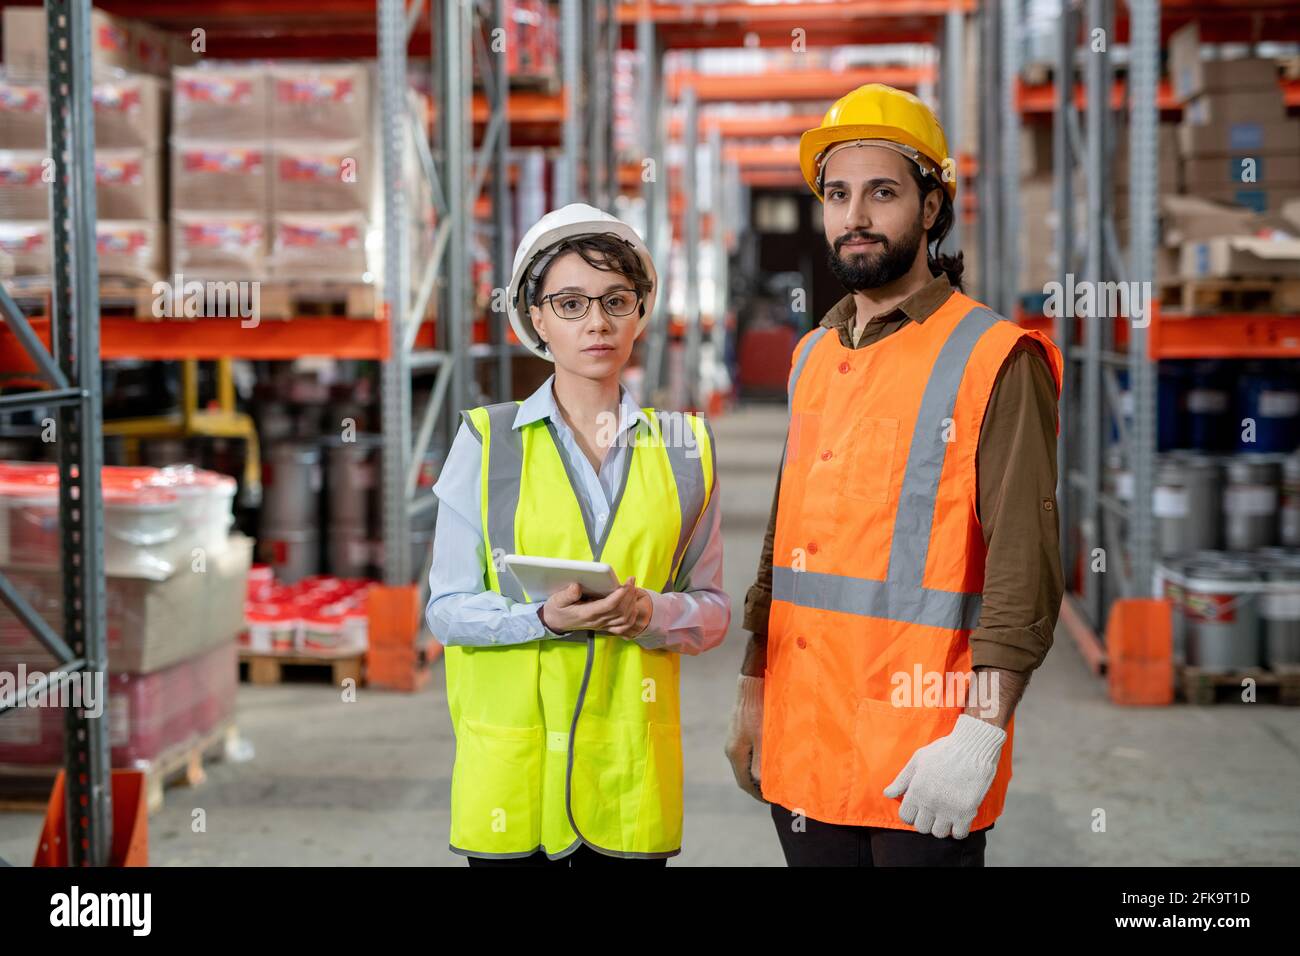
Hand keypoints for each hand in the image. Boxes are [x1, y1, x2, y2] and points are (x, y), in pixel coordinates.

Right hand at [541, 577, 646, 636]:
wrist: (554, 623)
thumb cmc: (557, 609)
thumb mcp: (557, 600)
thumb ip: (567, 594)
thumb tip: (576, 586)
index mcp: (587, 613)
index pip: (608, 606)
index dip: (620, 595)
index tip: (626, 584)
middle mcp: (597, 621)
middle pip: (620, 611)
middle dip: (629, 595)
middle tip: (631, 580)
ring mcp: (601, 625)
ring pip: (624, 619)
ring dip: (632, 604)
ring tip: (632, 589)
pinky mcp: (604, 626)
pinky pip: (622, 627)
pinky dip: (631, 618)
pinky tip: (633, 607)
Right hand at [724, 672, 765, 802]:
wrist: (752, 685)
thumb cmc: (758, 711)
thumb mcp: (762, 738)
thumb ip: (761, 762)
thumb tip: (761, 783)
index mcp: (735, 753)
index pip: (743, 782)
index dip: (757, 794)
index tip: (771, 800)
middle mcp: (731, 748)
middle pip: (743, 774)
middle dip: (757, 785)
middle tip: (774, 791)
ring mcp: (735, 739)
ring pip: (745, 763)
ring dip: (758, 772)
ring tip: (774, 777)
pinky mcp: (740, 732)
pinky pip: (747, 753)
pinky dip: (757, 760)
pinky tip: (769, 758)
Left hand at [881, 714, 1006, 838]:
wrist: (973, 747)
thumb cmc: (944, 750)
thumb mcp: (918, 760)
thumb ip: (902, 780)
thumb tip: (887, 794)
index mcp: (916, 790)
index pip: (906, 817)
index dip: (910, 814)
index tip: (918, 810)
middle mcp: (930, 803)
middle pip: (922, 828)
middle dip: (925, 821)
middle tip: (932, 811)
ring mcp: (949, 809)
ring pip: (939, 833)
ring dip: (941, 826)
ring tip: (945, 814)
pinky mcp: (967, 812)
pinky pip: (959, 834)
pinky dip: (958, 829)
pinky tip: (958, 818)